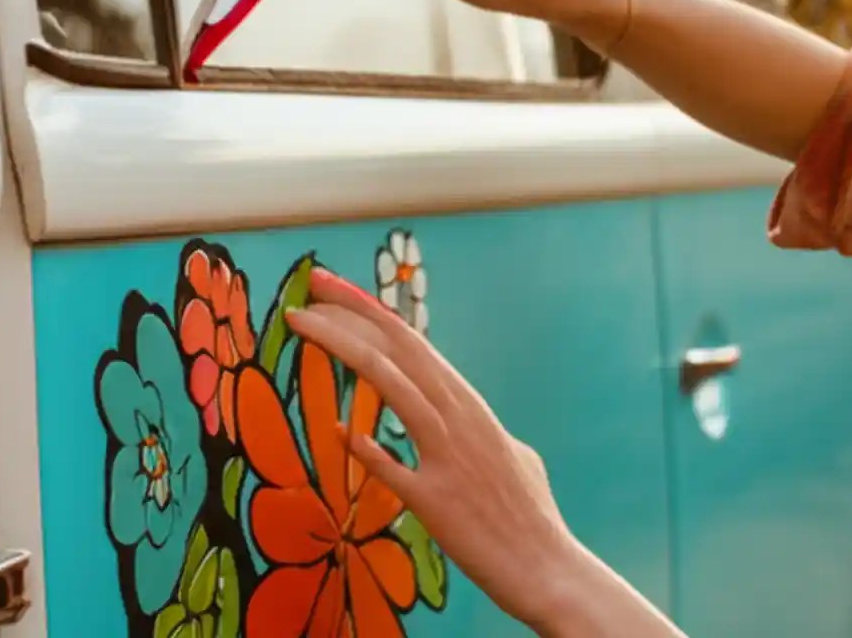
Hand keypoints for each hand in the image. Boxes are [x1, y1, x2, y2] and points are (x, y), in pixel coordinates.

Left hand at [284, 267, 571, 630]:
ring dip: (344, 347)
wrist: (548, 570)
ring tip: (303, 324)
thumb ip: (480, 436)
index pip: (414, 344)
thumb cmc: (530, 519)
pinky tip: (339, 432)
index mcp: (472, 407)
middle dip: (351, 310)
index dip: (372, 311)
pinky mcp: (436, 501)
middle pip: (399, 349)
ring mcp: (448, 457)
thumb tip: (462, 426)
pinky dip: (368, 448)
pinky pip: (393, 468)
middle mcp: (460, 420)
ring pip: (392, 384)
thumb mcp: (512, 459)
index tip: (334, 288)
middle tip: (313, 282)